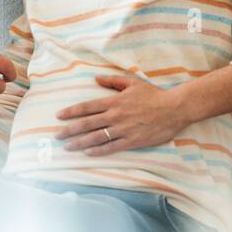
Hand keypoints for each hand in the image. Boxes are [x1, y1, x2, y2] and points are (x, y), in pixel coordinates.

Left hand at [55, 75, 190, 154]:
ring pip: (96, 137)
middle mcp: (116, 115)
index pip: (87, 107)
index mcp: (114, 101)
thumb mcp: (132, 83)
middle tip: (57, 135)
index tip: (58, 116)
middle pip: (87, 123)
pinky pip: (112, 147)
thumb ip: (112, 81)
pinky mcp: (133, 140)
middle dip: (69, 130)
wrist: (175, 108)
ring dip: (80, 142)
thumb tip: (95, 78)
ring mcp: (124, 129)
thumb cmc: (153, 95)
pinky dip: (98, 150)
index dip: (71, 112)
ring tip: (67, 147)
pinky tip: (87, 153)